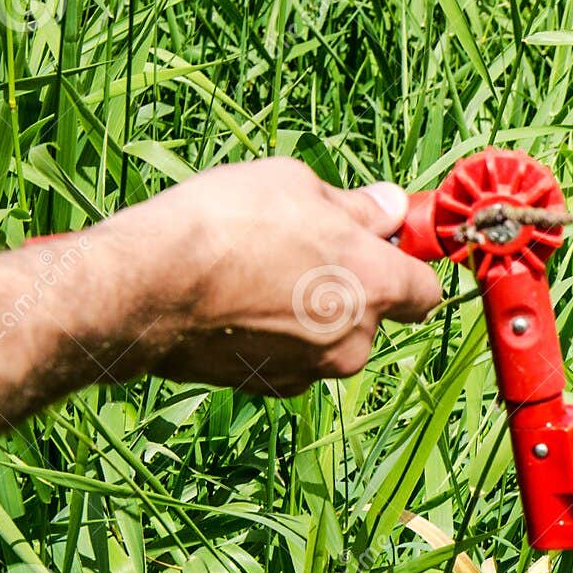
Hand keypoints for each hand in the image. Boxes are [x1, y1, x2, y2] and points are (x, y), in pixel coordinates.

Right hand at [89, 158, 441, 394]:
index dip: (405, 267)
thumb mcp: (296, 185)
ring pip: (330, 338)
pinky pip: (291, 357)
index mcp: (377, 285)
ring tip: (255, 275)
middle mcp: (357, 338)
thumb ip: (356, 206)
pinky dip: (274, 337)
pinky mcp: (273, 387)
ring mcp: (315, 368)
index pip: (425, 291)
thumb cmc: (226, 223)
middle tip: (300, 249)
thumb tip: (391, 207)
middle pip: (372, 315)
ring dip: (308, 313)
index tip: (381, 247)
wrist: (147, 287)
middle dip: (348, 287)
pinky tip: (234, 307)